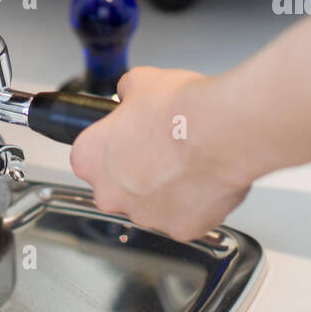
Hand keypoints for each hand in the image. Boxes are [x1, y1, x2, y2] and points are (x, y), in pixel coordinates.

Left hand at [70, 67, 250, 241]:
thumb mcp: (140, 81)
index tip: (127, 137)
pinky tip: (203, 177)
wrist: (220, 130)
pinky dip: (193, 203)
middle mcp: (111, 195)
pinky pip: (183, 217)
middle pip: (117, 187)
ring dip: (163, 189)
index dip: (112, 145)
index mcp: (91, 158)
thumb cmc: (179, 109)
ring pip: (150, 206)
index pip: (90, 157)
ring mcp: (146, 216)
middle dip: (136, 173)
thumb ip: (126, 93)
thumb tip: (129, 94)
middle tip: (160, 149)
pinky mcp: (181, 230)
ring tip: (187, 161)